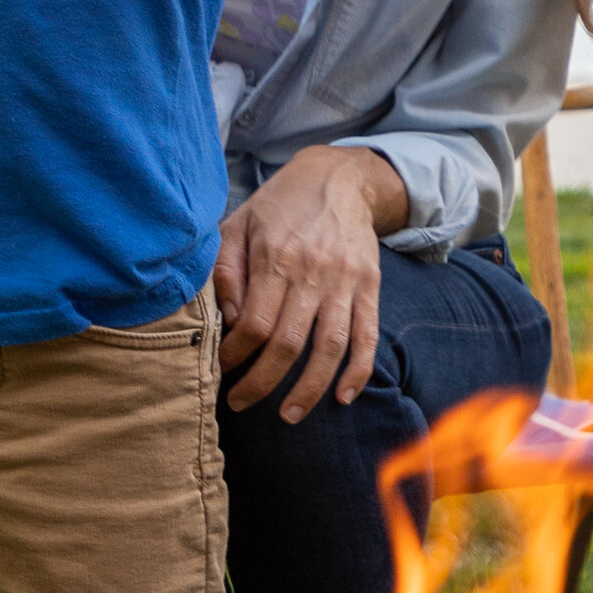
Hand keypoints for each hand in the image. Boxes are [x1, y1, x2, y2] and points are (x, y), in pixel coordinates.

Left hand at [213, 149, 402, 419]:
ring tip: (289, 415)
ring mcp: (345, 282)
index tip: (223, 368)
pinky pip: (367, 336)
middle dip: (262, 383)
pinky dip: (358, 371)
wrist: (339, 177)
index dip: (236, 356)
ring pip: (329, 347)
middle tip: (242, 404)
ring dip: (309, 389)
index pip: (255, 324)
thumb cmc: (279, 206)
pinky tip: (343, 396)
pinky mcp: (369, 286)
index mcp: (276, 257)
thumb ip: (226, 272)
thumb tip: (232, 323)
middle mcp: (313, 272)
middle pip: (288, 344)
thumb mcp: (238, 225)